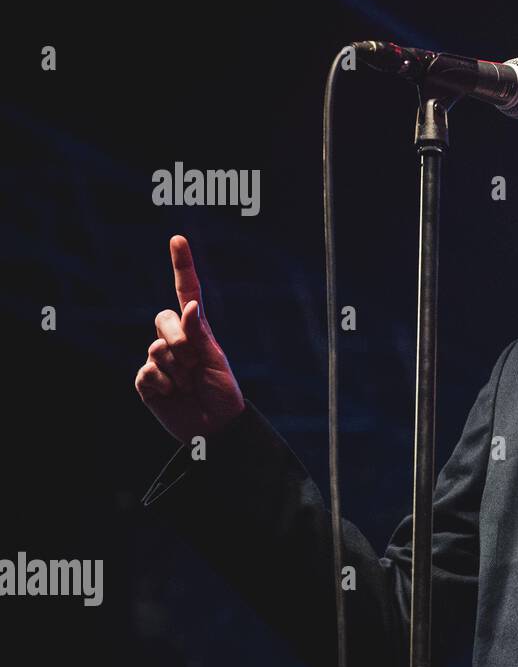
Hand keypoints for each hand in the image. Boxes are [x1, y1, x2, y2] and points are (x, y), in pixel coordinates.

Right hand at [135, 235, 245, 442]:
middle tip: (195, 364)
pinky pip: (147, 372)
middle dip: (180, 339)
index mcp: (197, 330)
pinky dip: (163, 384)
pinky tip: (173, 395)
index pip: (186, 292)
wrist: (215, 428)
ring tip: (189, 385)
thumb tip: (190, 305)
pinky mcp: (146, 380)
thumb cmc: (222, 392)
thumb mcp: (217, 361)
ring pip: (155, 347)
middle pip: (163, 318)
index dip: (182, 266)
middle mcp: (175, 340)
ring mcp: (158, 359)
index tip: (178, 239)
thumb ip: (200, 334)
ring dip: (176, 368)